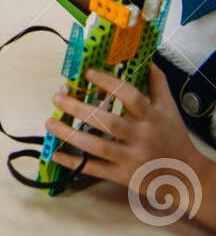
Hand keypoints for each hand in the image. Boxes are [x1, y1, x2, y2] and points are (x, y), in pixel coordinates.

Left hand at [47, 64, 214, 228]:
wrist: (186, 175)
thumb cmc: (173, 137)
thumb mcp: (169, 108)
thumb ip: (157, 84)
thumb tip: (146, 59)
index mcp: (152, 117)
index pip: (131, 97)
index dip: (109, 83)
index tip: (88, 73)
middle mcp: (140, 137)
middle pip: (108, 123)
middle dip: (80, 109)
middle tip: (57, 97)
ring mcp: (130, 158)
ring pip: (97, 147)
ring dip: (70, 134)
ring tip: (49, 122)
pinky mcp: (122, 176)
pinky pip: (94, 169)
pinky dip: (73, 162)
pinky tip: (54, 153)